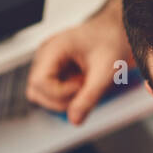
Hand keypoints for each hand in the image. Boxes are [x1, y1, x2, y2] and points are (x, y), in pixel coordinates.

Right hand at [26, 0, 133, 124]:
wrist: (116, 32)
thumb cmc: (111, 42)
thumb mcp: (105, 72)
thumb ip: (89, 97)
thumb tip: (75, 121)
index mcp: (53, 48)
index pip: (39, 82)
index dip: (60, 93)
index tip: (82, 86)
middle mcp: (44, 54)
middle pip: (35, 91)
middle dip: (61, 98)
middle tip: (85, 86)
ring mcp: (46, 62)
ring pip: (40, 94)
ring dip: (62, 98)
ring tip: (83, 83)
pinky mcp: (51, 70)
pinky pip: (49, 92)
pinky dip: (65, 95)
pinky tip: (80, 82)